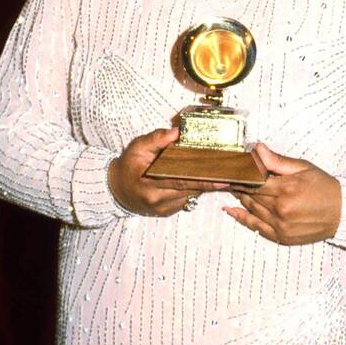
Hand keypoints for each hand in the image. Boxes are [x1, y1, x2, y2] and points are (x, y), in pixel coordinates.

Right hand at [108, 127, 232, 216]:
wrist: (116, 189)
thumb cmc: (127, 167)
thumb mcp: (137, 148)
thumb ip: (156, 139)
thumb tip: (177, 132)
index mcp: (149, 185)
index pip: (181, 182)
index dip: (203, 181)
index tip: (222, 178)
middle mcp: (157, 200)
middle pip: (190, 190)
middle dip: (209, 183)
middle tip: (229, 175)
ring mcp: (163, 208)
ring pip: (190, 196)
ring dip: (202, 185)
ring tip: (217, 174)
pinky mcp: (167, 212)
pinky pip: (185, 200)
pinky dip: (193, 189)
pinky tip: (199, 180)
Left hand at [222, 141, 341, 244]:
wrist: (343, 212)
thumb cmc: (325, 187)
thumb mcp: (303, 168)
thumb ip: (277, 161)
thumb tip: (256, 148)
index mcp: (286, 189)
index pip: (252, 181)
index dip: (238, 175)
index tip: (228, 169)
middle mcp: (281, 209)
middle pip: (250, 195)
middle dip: (237, 185)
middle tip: (226, 177)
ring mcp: (281, 225)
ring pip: (251, 210)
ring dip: (240, 199)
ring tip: (230, 188)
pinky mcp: (282, 237)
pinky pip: (256, 227)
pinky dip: (242, 218)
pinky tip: (231, 210)